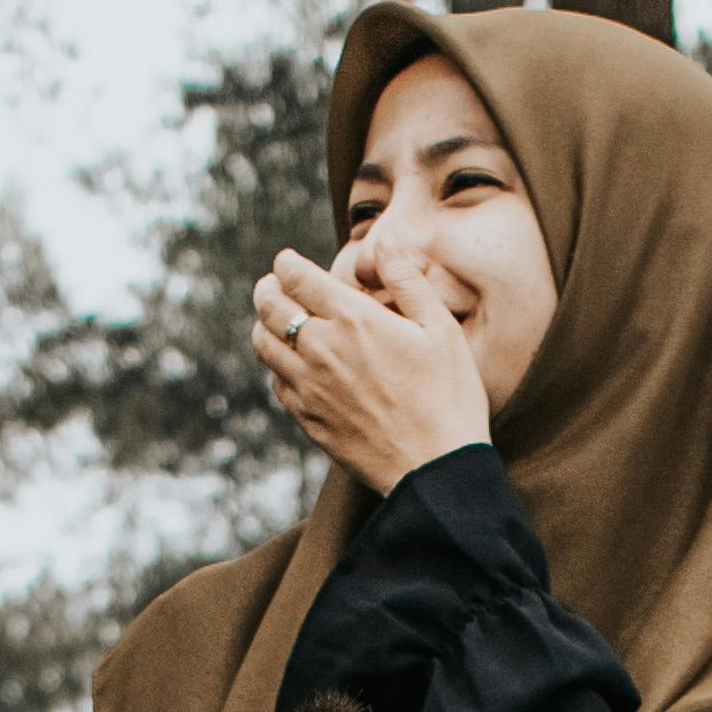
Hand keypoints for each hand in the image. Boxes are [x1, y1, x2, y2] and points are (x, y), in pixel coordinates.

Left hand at [250, 240, 494, 496]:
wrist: (436, 469)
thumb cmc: (448, 396)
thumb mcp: (441, 328)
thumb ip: (407, 279)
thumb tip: (384, 242)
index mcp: (352, 319)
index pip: (298, 278)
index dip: (287, 264)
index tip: (286, 260)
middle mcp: (321, 349)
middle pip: (270, 307)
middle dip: (267, 289)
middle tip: (270, 285)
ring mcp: (310, 388)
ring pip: (265, 346)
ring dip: (263, 326)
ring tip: (271, 320)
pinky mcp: (309, 421)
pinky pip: (277, 385)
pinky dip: (276, 367)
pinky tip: (288, 366)